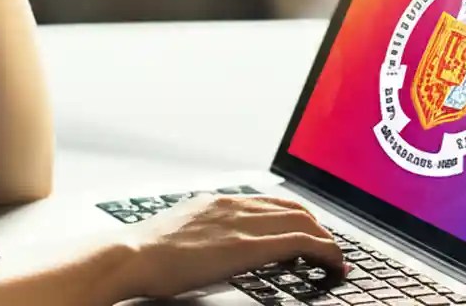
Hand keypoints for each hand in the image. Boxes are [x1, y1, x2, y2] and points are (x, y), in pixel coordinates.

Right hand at [114, 194, 347, 299]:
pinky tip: (332, 264)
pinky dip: (324, 251)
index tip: (307, 232)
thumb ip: (198, 233)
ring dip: (326, 240)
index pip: (269, 202)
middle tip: (328, 248)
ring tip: (335, 258)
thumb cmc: (143, 255)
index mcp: (215, 202)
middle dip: (317, 227)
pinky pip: (300, 241)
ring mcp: (241, 223)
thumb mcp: (176, 234)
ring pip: (303, 221)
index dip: (296, 216)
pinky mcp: (246, 245)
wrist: (130, 256)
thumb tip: (207, 246)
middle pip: (293, 208)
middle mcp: (232, 205)